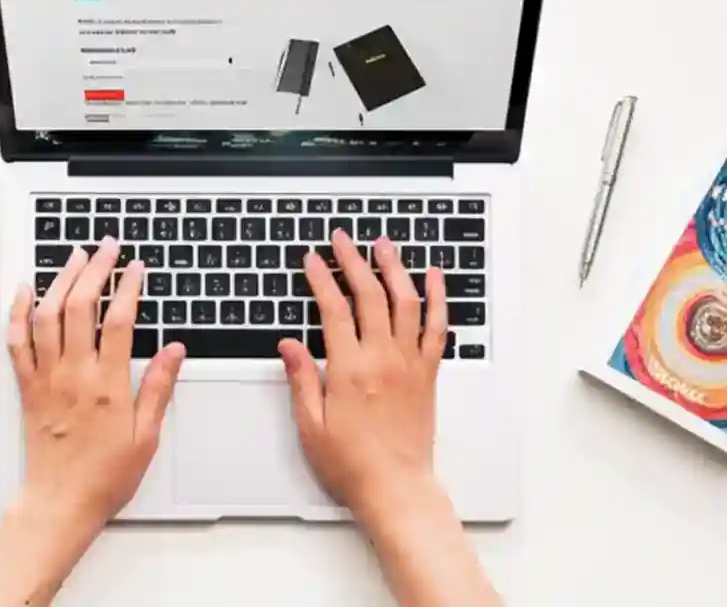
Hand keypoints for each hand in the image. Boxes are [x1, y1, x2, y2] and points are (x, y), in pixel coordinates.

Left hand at [0, 237, 184, 605]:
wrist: (60, 502)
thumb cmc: (104, 476)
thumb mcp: (147, 436)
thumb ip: (158, 388)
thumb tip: (174, 351)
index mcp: (107, 385)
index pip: (118, 320)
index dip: (129, 287)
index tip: (136, 267)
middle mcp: (73, 375)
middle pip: (81, 306)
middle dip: (95, 269)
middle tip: (107, 248)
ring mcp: (46, 378)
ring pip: (47, 315)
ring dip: (60, 280)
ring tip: (74, 257)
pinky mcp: (28, 387)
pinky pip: (17, 341)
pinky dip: (18, 312)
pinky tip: (25, 291)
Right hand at [278, 230, 446, 515]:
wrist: (396, 488)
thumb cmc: (353, 464)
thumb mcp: (311, 425)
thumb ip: (301, 379)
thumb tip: (289, 345)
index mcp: (349, 370)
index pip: (332, 309)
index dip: (320, 278)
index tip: (312, 260)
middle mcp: (383, 359)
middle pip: (369, 295)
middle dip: (353, 261)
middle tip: (342, 239)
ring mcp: (410, 363)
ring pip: (405, 302)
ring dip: (394, 268)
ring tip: (383, 245)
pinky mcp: (428, 374)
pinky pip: (436, 327)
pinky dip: (437, 298)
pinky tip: (433, 278)